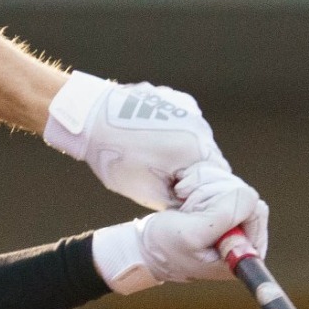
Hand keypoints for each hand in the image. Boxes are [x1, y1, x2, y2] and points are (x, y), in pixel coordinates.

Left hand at [45, 72, 228, 208]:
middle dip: (190, 173)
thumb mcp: (147, 192)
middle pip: (208, 159)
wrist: (89, 116)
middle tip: (162, 179)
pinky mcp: (174, 98)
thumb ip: (178, 203)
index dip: (199, 193)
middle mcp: (199, 124)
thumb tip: (192, 210)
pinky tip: (147, 138)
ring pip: (195, 140)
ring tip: (149, 156)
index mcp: (197, 148)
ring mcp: (187, 107)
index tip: (177, 197)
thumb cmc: (115, 155)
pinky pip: (182, 123)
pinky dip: (171, 133)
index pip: (219, 180)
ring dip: (181, 153)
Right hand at [91, 169, 269, 292]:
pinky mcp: (224, 210)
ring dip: (204, 190)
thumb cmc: (165, 247)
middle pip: (245, 194)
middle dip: (213, 196)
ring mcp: (235, 223)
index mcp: (245, 253)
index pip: (255, 210)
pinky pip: (221, 182)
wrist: (147, 247)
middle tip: (189, 211)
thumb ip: (225, 215)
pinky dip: (201, 185)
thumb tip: (251, 195)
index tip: (200, 213)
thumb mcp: (193, 233)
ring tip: (186, 208)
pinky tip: (187, 199)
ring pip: (232, 185)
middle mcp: (246, 238)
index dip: (227, 203)